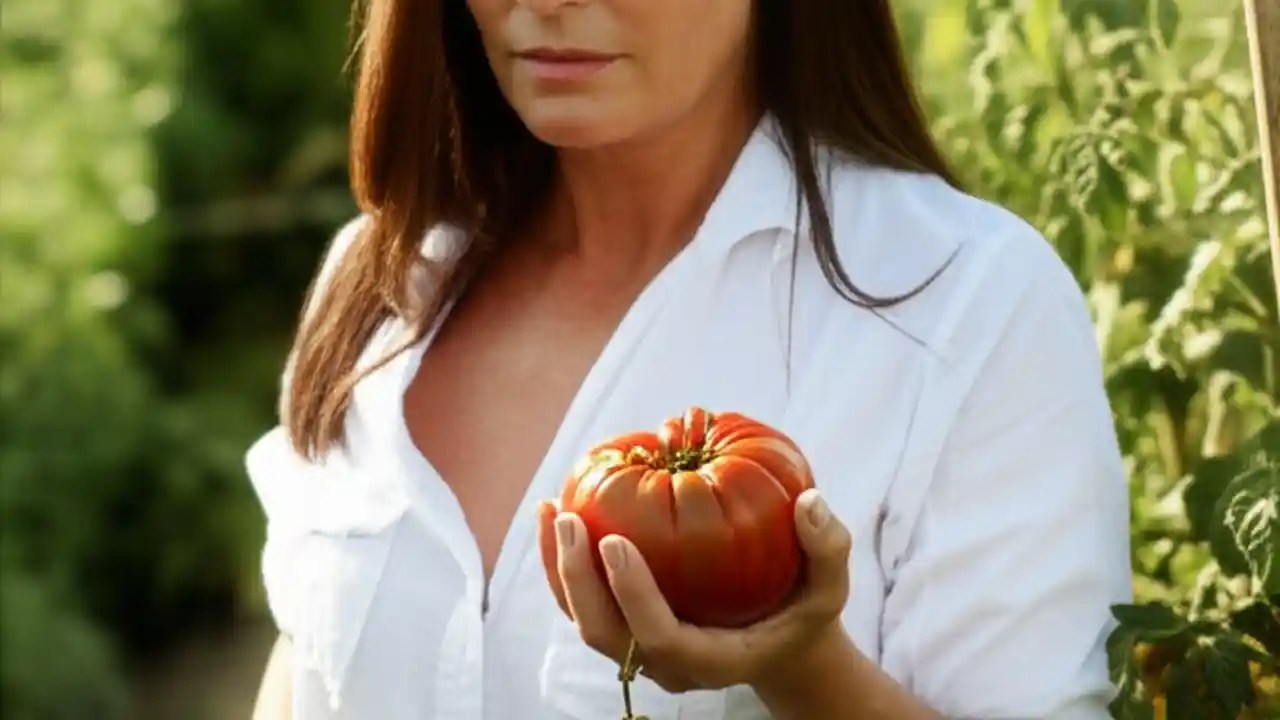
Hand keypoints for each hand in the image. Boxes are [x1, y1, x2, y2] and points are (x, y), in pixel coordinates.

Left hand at [536, 488, 852, 693]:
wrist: (781, 644)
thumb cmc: (804, 611)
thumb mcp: (830, 586)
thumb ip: (827, 548)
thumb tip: (810, 501)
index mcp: (714, 660)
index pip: (662, 638)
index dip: (632, 595)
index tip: (615, 540)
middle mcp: (668, 665)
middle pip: (605, 635)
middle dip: (578, 578)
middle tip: (570, 517)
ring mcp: (642, 651)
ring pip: (584, 621)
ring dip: (559, 569)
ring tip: (551, 508)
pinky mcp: (627, 628)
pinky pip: (585, 602)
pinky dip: (563, 563)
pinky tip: (557, 512)